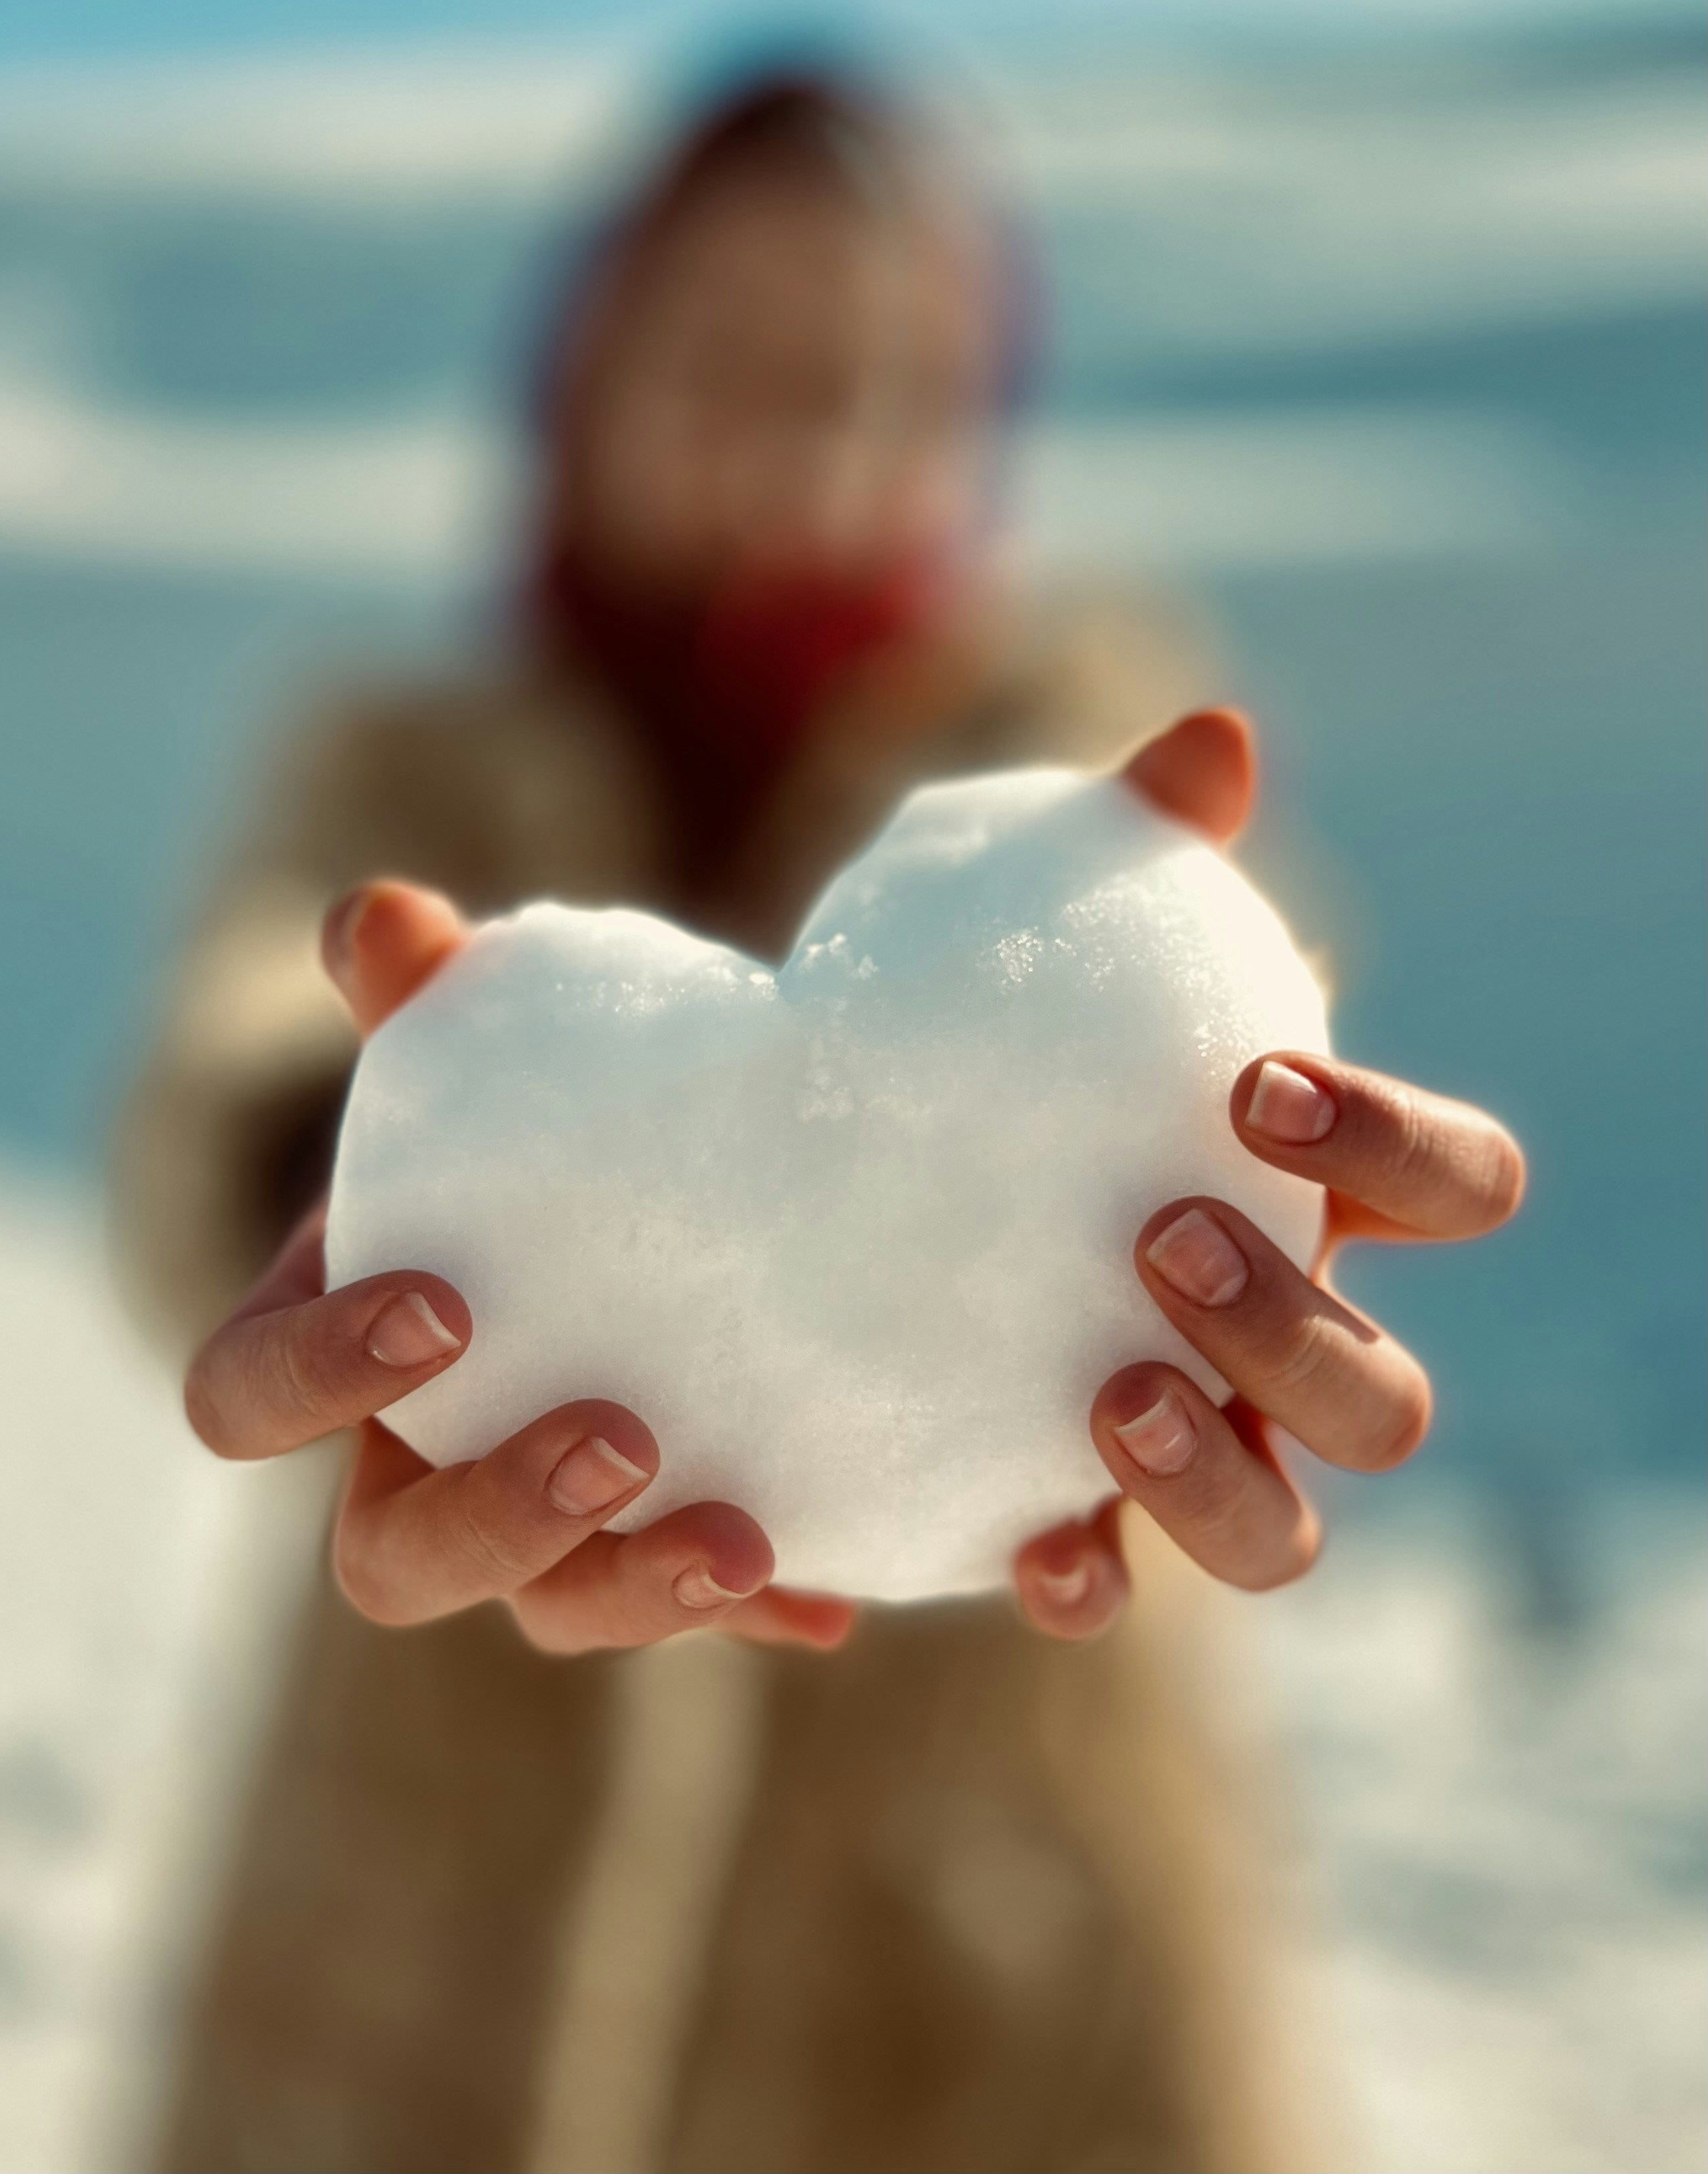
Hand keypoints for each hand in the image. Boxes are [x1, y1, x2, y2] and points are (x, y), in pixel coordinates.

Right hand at [183, 881, 853, 1653]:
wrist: (645, 1191)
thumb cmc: (517, 1129)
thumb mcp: (475, 1059)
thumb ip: (424, 996)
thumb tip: (380, 913)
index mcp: (327, 1354)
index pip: (243, 1399)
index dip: (314, 1378)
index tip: (444, 1307)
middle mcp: (413, 1469)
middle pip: (392, 1565)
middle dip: (494, 1518)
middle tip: (617, 1438)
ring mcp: (533, 1536)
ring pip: (545, 1614)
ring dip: (636, 1594)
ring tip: (743, 1540)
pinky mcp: (648, 1554)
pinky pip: (692, 1613)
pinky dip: (759, 1605)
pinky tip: (827, 1594)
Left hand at [1013, 709, 1525, 1637]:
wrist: (867, 1166)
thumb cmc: (1014, 1049)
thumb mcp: (1060, 951)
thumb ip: (1137, 852)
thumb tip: (1213, 741)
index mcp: (1316, 1197)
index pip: (1458, 1183)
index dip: (1404, 1147)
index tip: (1259, 1084)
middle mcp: (1281, 1346)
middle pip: (1382, 1402)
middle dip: (1299, 1331)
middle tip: (1159, 1235)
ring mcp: (1191, 1452)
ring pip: (1284, 1532)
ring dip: (1224, 1479)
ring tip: (1110, 1392)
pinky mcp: (1074, 1518)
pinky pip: (1116, 1585)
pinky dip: (1090, 1576)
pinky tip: (1031, 1550)